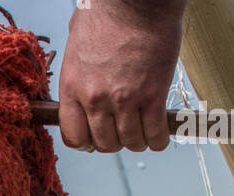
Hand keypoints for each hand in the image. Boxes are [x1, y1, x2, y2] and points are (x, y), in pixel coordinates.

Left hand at [59, 0, 186, 152]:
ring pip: (130, 142)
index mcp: (73, 86)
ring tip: (143, 130)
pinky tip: (159, 134)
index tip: (94, 139)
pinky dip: (158, 139)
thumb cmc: (108, 11)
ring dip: (138, 140)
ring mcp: (124, 99)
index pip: (73, 137)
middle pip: (104, 144)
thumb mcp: (77, 42)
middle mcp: (96, 98)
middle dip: (115, 141)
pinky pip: (155, 134)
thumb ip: (78, 72)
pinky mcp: (153, 95)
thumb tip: (80, 85)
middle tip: (123, 130)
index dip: (86, 142)